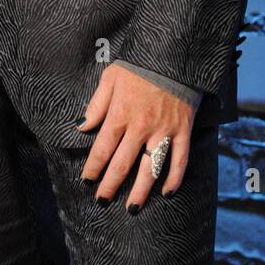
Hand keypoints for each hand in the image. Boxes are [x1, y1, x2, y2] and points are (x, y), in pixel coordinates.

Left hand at [78, 63, 194, 210]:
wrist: (173, 56)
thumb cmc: (138, 66)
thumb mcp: (110, 78)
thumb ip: (96, 105)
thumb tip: (82, 127)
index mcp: (120, 114)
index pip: (102, 148)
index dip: (93, 168)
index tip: (87, 181)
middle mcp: (140, 127)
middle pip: (123, 164)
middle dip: (110, 185)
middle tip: (102, 201)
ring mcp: (163, 131)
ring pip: (150, 169)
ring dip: (140, 191)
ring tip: (131, 208)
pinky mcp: (182, 131)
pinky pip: (179, 160)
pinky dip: (174, 179)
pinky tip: (166, 193)